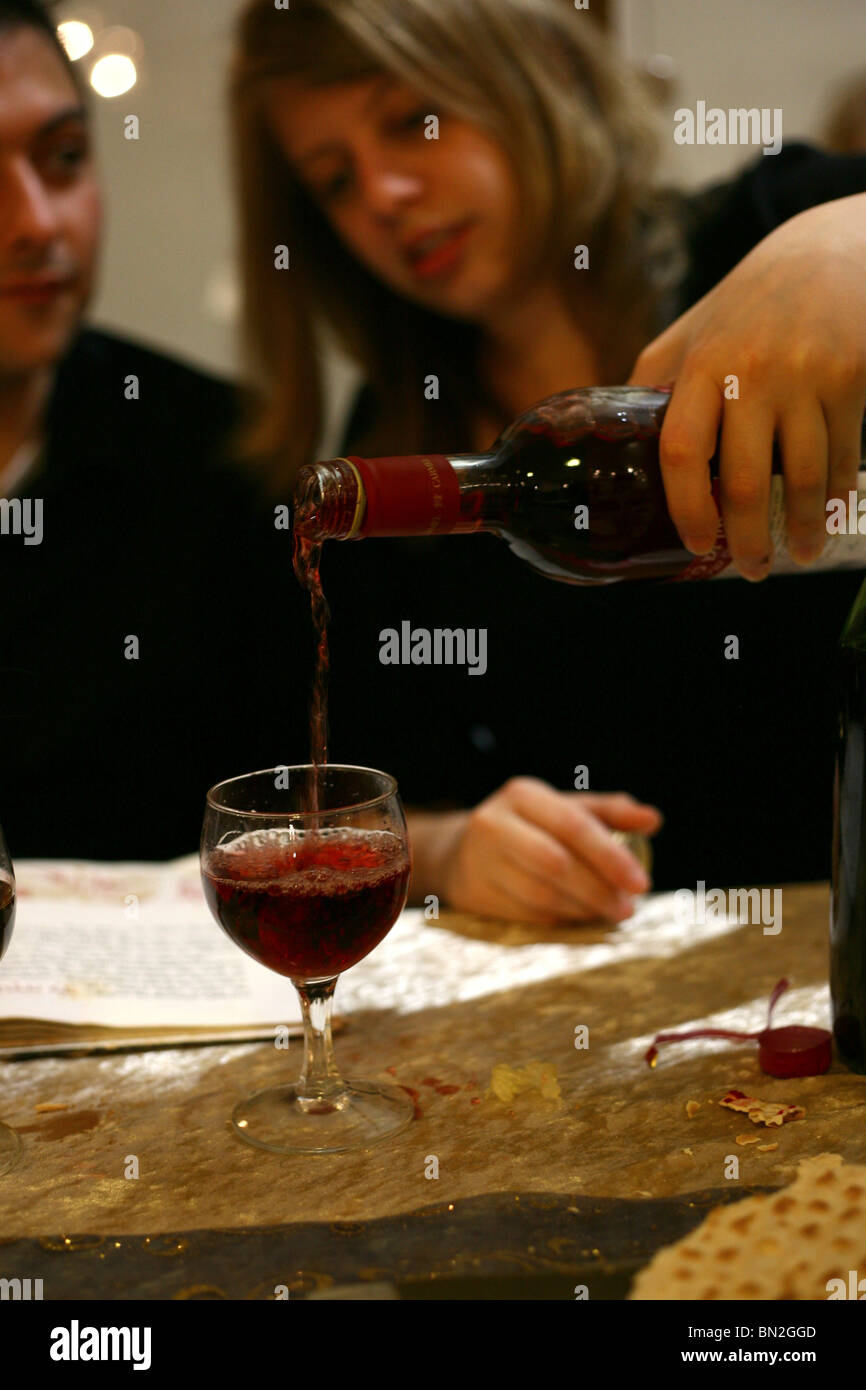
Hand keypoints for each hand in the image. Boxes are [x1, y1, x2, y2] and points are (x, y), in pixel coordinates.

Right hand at [417, 777, 662, 924]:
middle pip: (556, 863)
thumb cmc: (529, 827)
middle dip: (599, 889)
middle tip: (629, 908)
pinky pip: (528, 914)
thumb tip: (653, 819)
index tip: (641, 882)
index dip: (610, 856)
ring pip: (541, 894)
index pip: (573, 826)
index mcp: (522, 795)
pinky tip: (581, 918)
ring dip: (583, 909)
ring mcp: (481, 861)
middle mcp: (495, 823)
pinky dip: (561, 919)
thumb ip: (609, 813)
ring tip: (611, 914)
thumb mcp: (564, 809)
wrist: (463, 851)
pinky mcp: (475, 893)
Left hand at [628, 194, 865, 579]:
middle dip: (746, 539)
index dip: (686, 508)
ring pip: (803, 478)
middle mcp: (752, 372)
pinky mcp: (851, 378)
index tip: (696, 544)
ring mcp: (806, 377)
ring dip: (800, 529)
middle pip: (744, 481)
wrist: (829, 250)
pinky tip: (827, 518)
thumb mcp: (690, 330)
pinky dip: (836, 496)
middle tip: (751, 570)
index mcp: (701, 365)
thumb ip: (655, 382)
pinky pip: (845, 455)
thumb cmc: (748, 303)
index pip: (682, 452)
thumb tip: (611, 441)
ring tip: (795, 554)